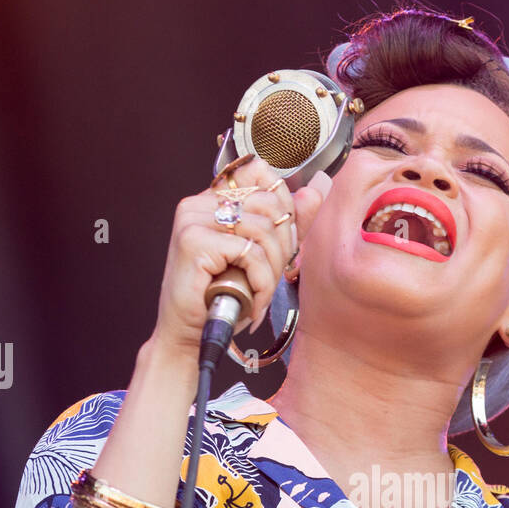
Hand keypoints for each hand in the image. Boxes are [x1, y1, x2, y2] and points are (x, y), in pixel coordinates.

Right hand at [151, 156, 330, 363]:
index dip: (284, 204)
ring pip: (262, 230)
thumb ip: (289, 222)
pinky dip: (260, 282)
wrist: (189, 335)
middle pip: (268, 204)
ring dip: (272, 270)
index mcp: (214, 200)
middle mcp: (199, 203)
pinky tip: (251, 301)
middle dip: (283, 246)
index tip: (283, 241)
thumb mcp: (263, 257)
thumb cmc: (222, 298)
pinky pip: (249, 253)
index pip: (260, 172)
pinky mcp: (193, 241)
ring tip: (261, 293)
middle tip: (274, 275)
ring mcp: (193, 219)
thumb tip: (319, 186)